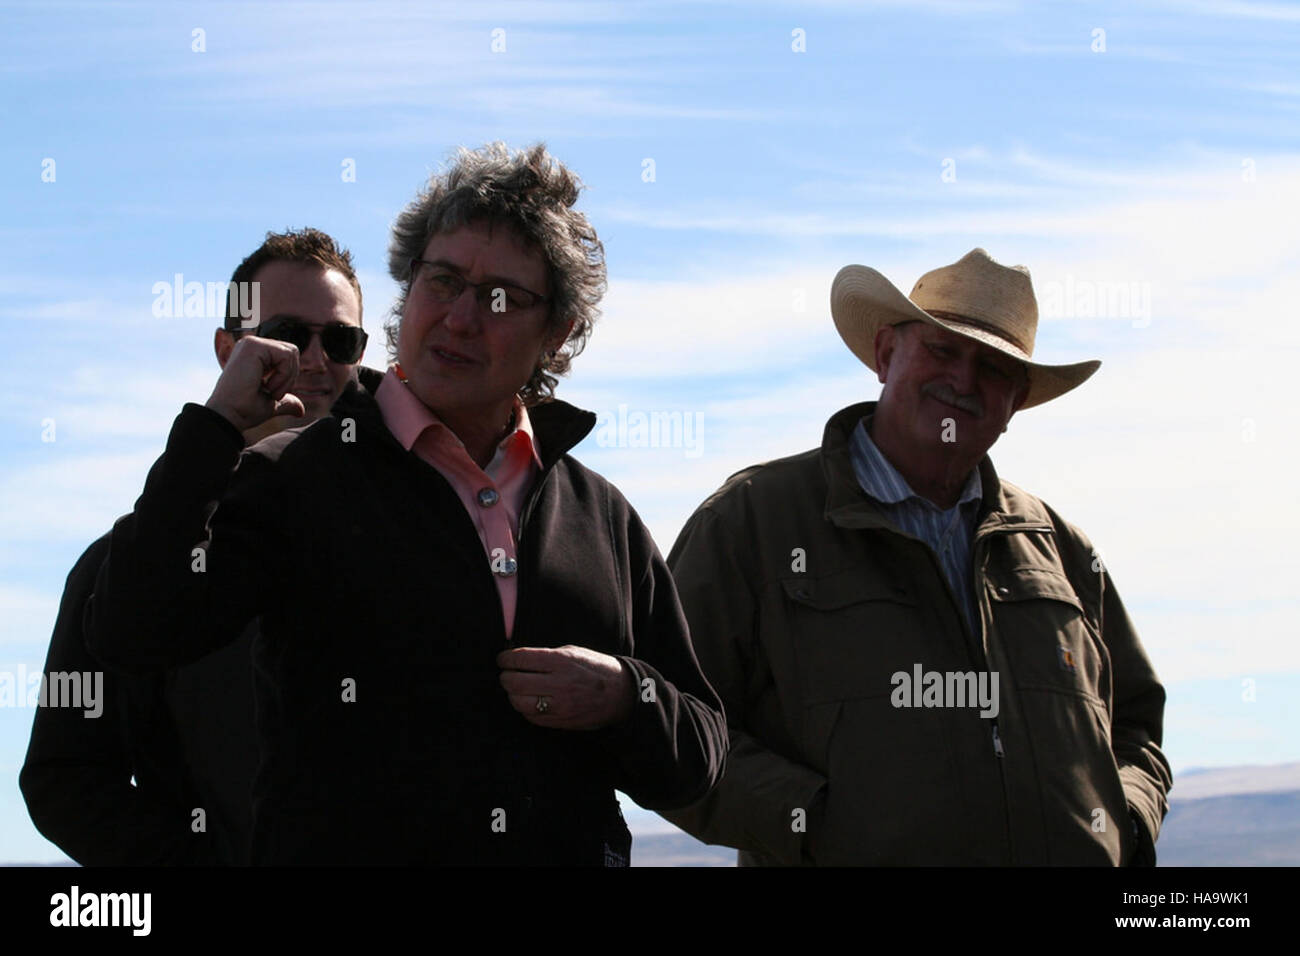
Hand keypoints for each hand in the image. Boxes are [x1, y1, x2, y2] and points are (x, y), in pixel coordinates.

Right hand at [204, 336, 305, 432]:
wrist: (229, 415)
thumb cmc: (245, 410)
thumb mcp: (272, 403)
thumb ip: (287, 401)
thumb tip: (301, 411)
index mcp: (255, 355)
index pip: (287, 357)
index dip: (288, 377)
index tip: (272, 393)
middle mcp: (252, 345)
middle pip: (292, 352)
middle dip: (290, 376)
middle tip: (273, 393)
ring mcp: (251, 343)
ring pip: (291, 353)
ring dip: (286, 378)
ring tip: (269, 390)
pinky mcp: (253, 345)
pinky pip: (286, 355)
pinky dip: (283, 375)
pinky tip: (267, 386)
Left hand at [497, 645, 635, 729]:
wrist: (620, 694)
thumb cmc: (595, 668)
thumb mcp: (573, 652)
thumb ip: (546, 655)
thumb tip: (517, 657)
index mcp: (561, 661)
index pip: (520, 659)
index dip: (505, 658)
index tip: (503, 659)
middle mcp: (558, 683)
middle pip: (514, 682)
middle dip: (505, 676)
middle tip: (507, 673)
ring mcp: (559, 705)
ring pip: (518, 702)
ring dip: (512, 694)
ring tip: (517, 688)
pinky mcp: (560, 721)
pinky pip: (530, 716)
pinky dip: (524, 708)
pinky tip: (530, 700)